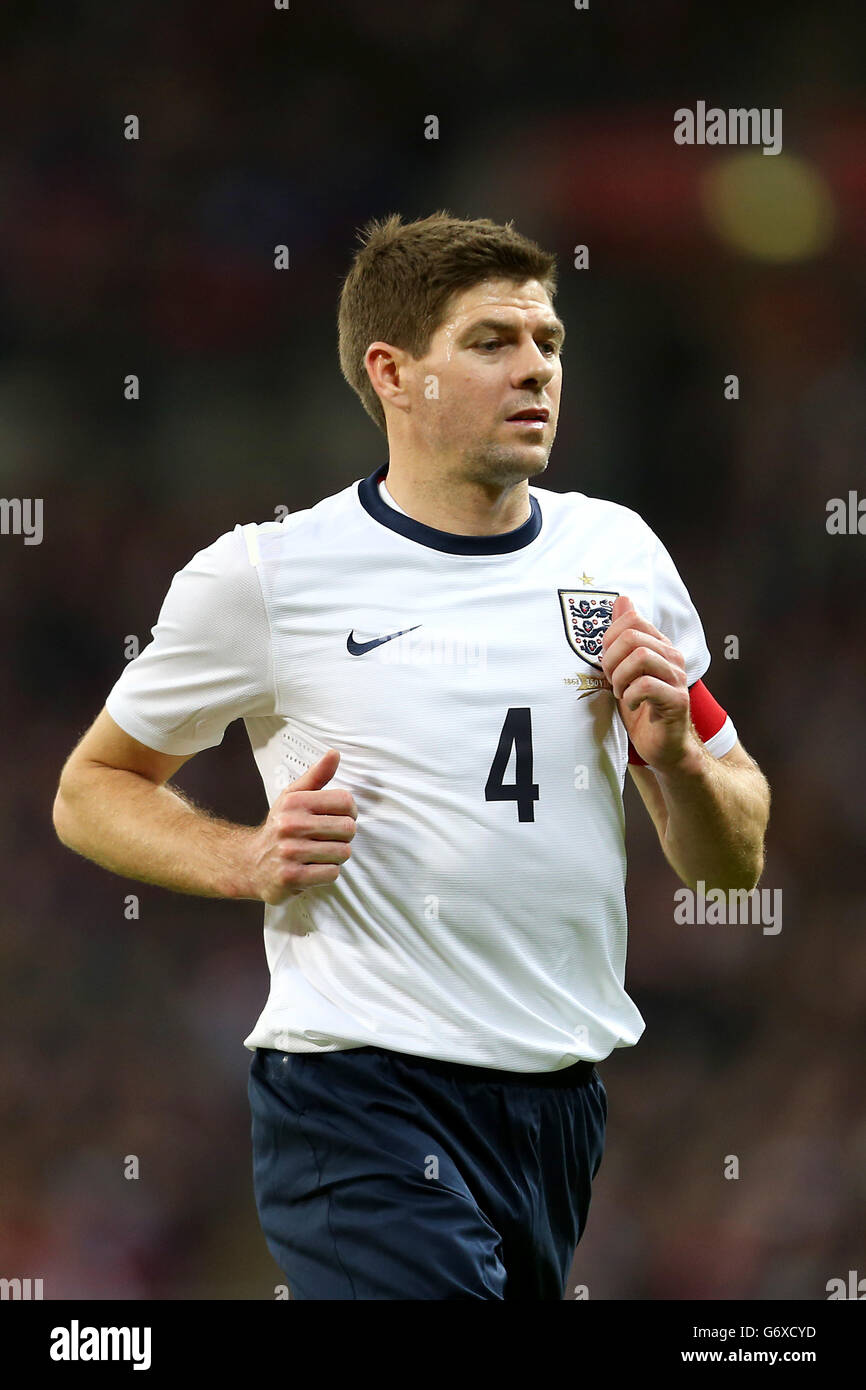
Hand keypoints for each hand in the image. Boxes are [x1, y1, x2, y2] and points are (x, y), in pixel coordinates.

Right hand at [245, 750, 357, 904]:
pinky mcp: (291, 877)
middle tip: (327, 839)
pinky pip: (332, 873)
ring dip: (335, 856)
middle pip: (348, 829)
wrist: (250, 863)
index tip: (339, 818)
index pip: (345, 801)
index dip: (350, 812)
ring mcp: (290, 852)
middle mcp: (291, 825)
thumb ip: (317, 775)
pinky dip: (327, 873)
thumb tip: (335, 753)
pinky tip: (312, 869)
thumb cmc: (279, 828)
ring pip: (343, 852)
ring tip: (318, 854)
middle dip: (343, 837)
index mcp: (295, 802)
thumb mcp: (293, 797)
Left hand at [600, 594, 696, 770]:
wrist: (662, 746)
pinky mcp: (677, 700)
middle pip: (633, 637)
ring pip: (640, 657)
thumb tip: (622, 600)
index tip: (608, 662)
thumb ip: (622, 636)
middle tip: (611, 680)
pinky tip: (632, 704)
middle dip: (611, 659)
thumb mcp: (624, 669)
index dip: (610, 638)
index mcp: (659, 645)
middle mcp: (672, 656)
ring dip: (620, 677)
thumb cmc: (641, 707)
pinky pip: (646, 685)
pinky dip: (630, 695)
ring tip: (621, 692)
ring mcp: (677, 677)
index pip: (632, 619)